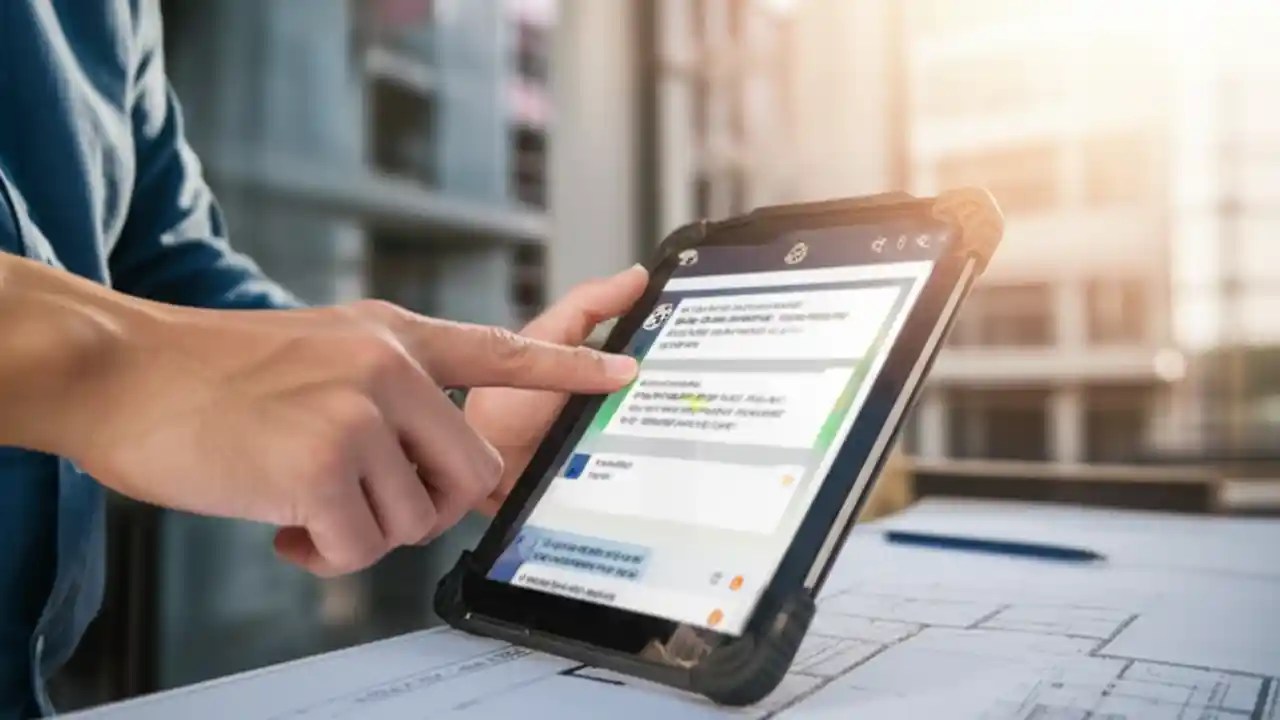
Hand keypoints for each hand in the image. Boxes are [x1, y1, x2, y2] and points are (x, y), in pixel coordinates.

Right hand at [67, 297, 637, 576]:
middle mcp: (391, 365)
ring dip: (362, 530)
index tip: (624, 375)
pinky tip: (285, 525)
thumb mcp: (321, 351)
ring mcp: (361, 410)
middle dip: (426, 506)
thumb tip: (421, 457)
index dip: (570, 370)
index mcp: (395, 335)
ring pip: (414, 518)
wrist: (129, 373)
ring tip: (305, 505)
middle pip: (471, 473)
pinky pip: (364, 547)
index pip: (502, 351)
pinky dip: (327, 554)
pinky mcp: (325, 461)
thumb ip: (383, 386)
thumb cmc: (217, 374)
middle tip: (365, 504)